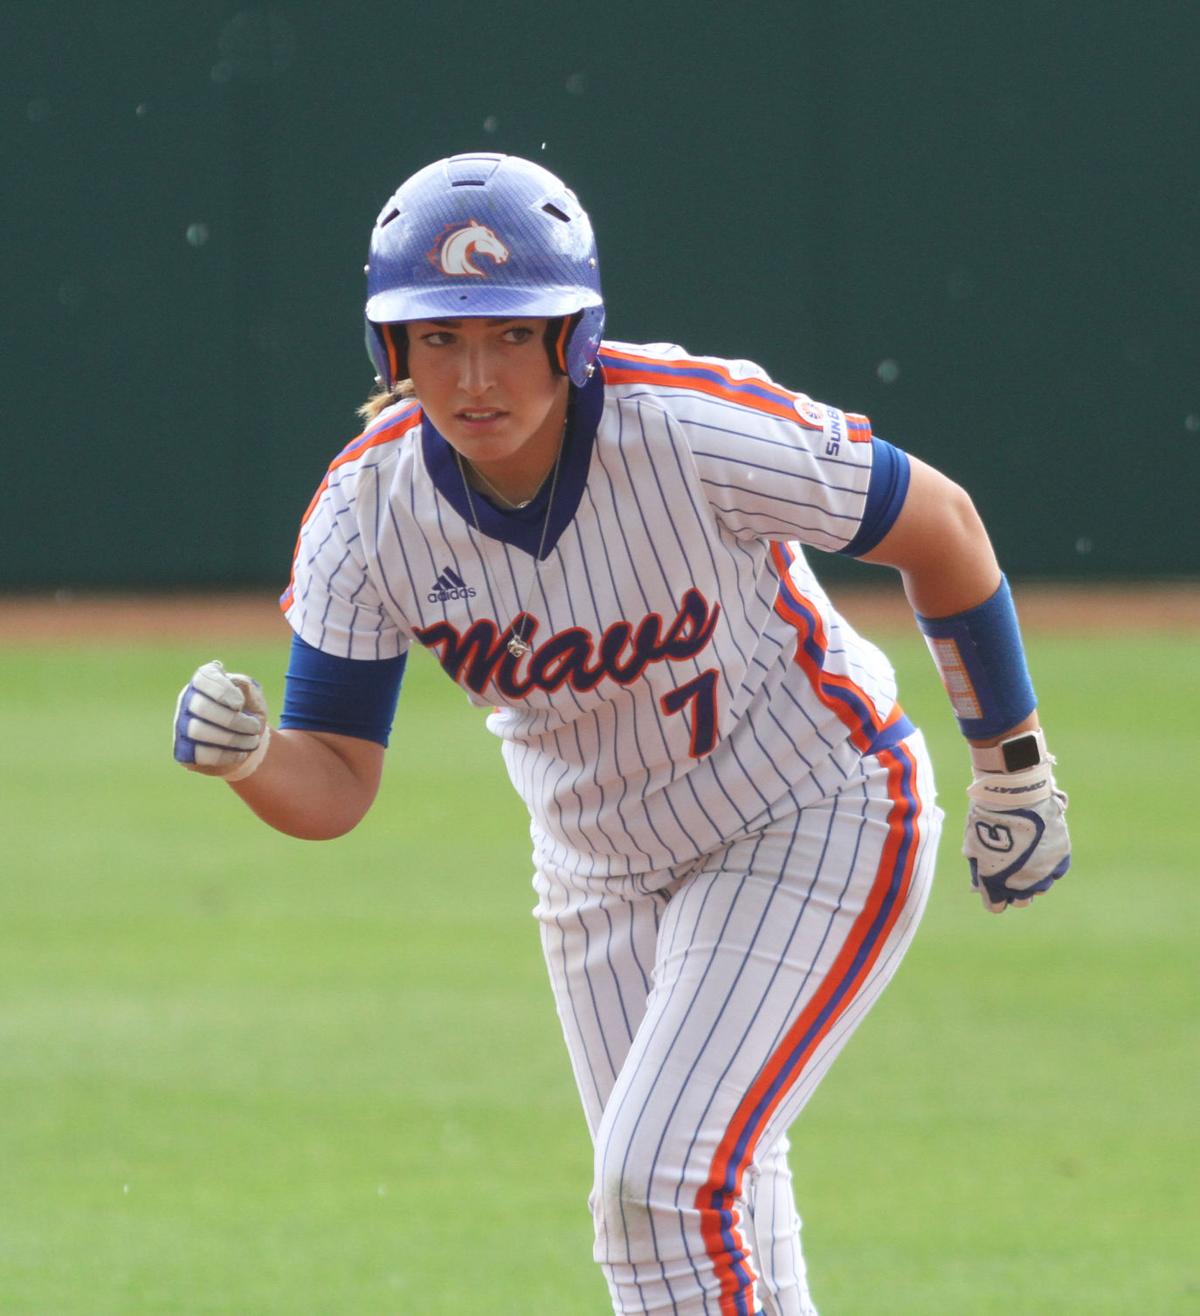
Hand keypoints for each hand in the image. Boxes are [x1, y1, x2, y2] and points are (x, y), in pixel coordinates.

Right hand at [173, 660, 270, 780]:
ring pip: (198, 731)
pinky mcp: (183, 750)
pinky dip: (226, 755)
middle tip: (254, 727)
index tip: (240, 704)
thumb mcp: (254, 697)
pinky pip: (200, 753)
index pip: (203, 678)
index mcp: (204, 681)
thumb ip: (246, 687)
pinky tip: (241, 753)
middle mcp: (188, 700)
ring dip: (232, 738)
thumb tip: (235, 683)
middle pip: (201, 707)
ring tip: (252, 741)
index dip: (223, 692)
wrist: (247, 743)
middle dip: (234, 720)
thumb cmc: (249, 713)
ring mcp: (182, 725)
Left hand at [962, 761, 1069, 912]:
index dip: (992, 897)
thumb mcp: (973, 845)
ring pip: (1040, 889)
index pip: (996, 906)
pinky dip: (1048, 866)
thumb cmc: (986, 817)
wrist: (1013, 795)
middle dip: (1012, 890)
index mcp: (995, 883)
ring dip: (1032, 880)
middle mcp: (1022, 883)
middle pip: (1020, 900)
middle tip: (1009, 873)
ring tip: (1025, 859)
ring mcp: (1044, 871)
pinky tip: (1040, 852)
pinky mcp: (1060, 857)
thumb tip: (977, 886)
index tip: (991, 887)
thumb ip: (978, 868)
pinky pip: (1056, 872)